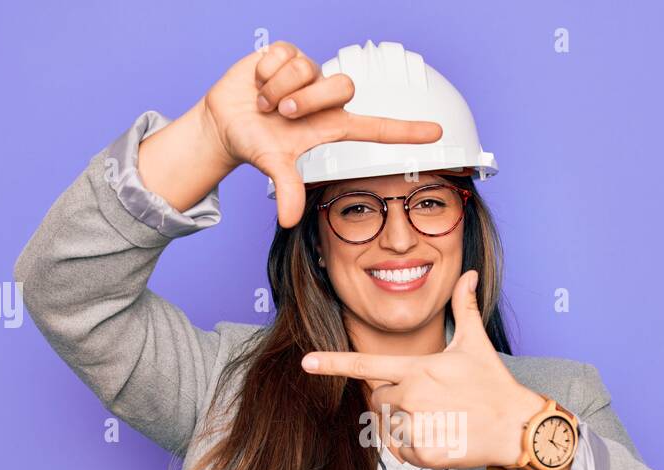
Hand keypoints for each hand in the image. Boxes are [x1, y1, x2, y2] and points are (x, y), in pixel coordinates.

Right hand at [200, 41, 443, 228]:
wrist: (225, 121)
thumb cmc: (258, 143)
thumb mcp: (273, 166)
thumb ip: (287, 189)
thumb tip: (288, 220)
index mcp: (333, 127)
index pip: (378, 128)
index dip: (407, 131)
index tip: (437, 133)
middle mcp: (327, 99)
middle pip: (343, 86)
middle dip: (307, 100)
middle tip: (282, 113)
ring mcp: (310, 74)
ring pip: (308, 69)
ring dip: (279, 88)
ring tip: (265, 103)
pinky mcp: (290, 53)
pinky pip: (284, 55)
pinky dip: (265, 72)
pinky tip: (259, 83)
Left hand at [300, 270, 548, 469]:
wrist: (517, 426)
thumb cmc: (494, 384)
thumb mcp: (475, 344)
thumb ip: (464, 308)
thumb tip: (469, 274)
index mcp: (418, 369)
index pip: (367, 364)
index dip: (334, 363)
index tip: (307, 363)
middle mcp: (413, 396)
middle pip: (378, 400)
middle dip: (395, 402)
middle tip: (430, 404)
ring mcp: (417, 426)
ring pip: (388, 429)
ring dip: (405, 428)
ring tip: (437, 422)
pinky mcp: (425, 453)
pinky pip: (401, 454)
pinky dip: (414, 450)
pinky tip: (439, 440)